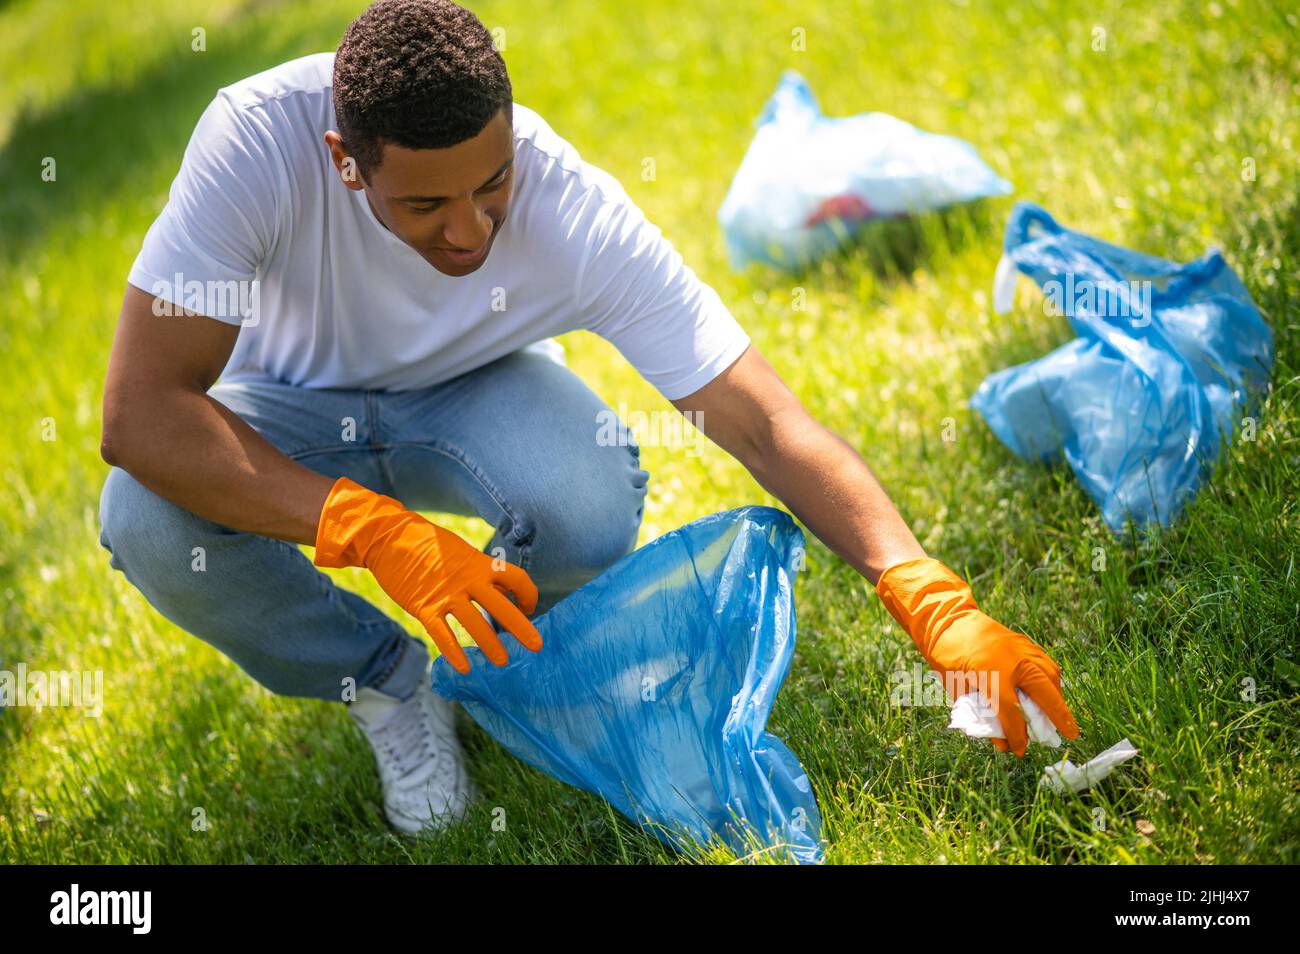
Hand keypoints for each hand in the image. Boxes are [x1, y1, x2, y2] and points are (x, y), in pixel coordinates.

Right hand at [312, 475, 541, 672]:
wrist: (390, 537)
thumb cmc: (428, 544)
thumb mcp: (462, 553)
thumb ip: (481, 574)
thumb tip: (502, 595)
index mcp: (480, 564)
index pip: (516, 579)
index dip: (528, 595)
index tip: (529, 609)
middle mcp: (467, 580)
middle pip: (501, 606)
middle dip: (521, 627)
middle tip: (536, 646)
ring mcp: (446, 595)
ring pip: (475, 624)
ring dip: (490, 645)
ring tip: (502, 662)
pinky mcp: (424, 607)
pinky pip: (442, 634)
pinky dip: (454, 652)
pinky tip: (464, 668)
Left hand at [875, 556, 1078, 755]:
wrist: (946, 620)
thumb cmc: (947, 657)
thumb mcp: (958, 690)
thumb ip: (980, 714)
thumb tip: (1001, 742)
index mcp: (991, 675)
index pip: (1011, 713)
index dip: (1017, 736)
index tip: (1020, 750)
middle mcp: (1012, 661)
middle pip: (1044, 693)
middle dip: (1058, 717)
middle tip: (1070, 734)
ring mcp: (1021, 649)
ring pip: (1051, 676)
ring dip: (1057, 697)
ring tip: (1058, 715)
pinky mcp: (1024, 642)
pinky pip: (1046, 663)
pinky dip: (1052, 679)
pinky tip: (1051, 690)